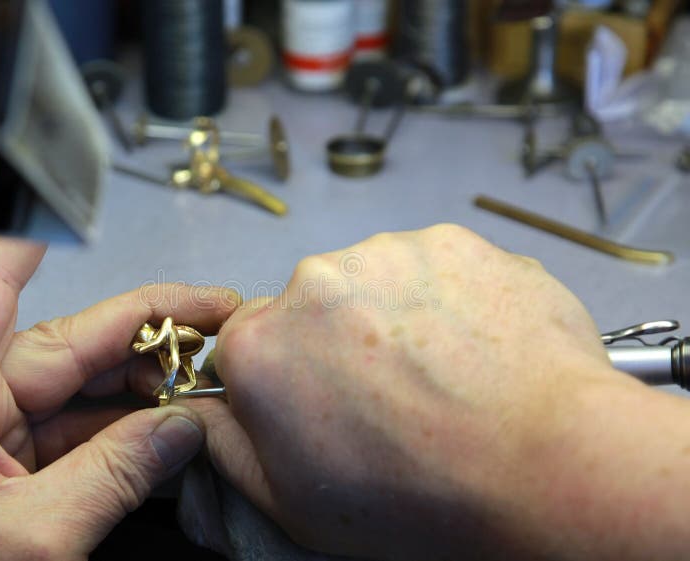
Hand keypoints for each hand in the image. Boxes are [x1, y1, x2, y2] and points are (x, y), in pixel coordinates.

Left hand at [0, 238, 239, 559]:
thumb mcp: (31, 538)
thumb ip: (115, 477)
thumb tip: (185, 430)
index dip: (39, 241)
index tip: (83, 207)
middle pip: (68, 340)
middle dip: (145, 331)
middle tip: (214, 323)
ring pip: (81, 386)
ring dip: (145, 384)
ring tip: (205, 381)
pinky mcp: (8, 467)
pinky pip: (77, 432)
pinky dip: (126, 430)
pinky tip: (173, 426)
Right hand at [191, 225, 629, 560]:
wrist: (546, 464)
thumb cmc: (422, 496)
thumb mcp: (293, 504)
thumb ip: (227, 447)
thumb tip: (201, 410)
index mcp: (261, 347)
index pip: (247, 340)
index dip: (287, 375)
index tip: (325, 400)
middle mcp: (313, 284)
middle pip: (311, 307)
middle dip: (338, 343)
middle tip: (394, 394)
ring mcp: (386, 252)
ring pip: (374, 281)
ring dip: (394, 315)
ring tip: (443, 372)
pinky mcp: (450, 240)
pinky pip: (432, 266)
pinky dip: (447, 297)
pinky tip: (476, 346)